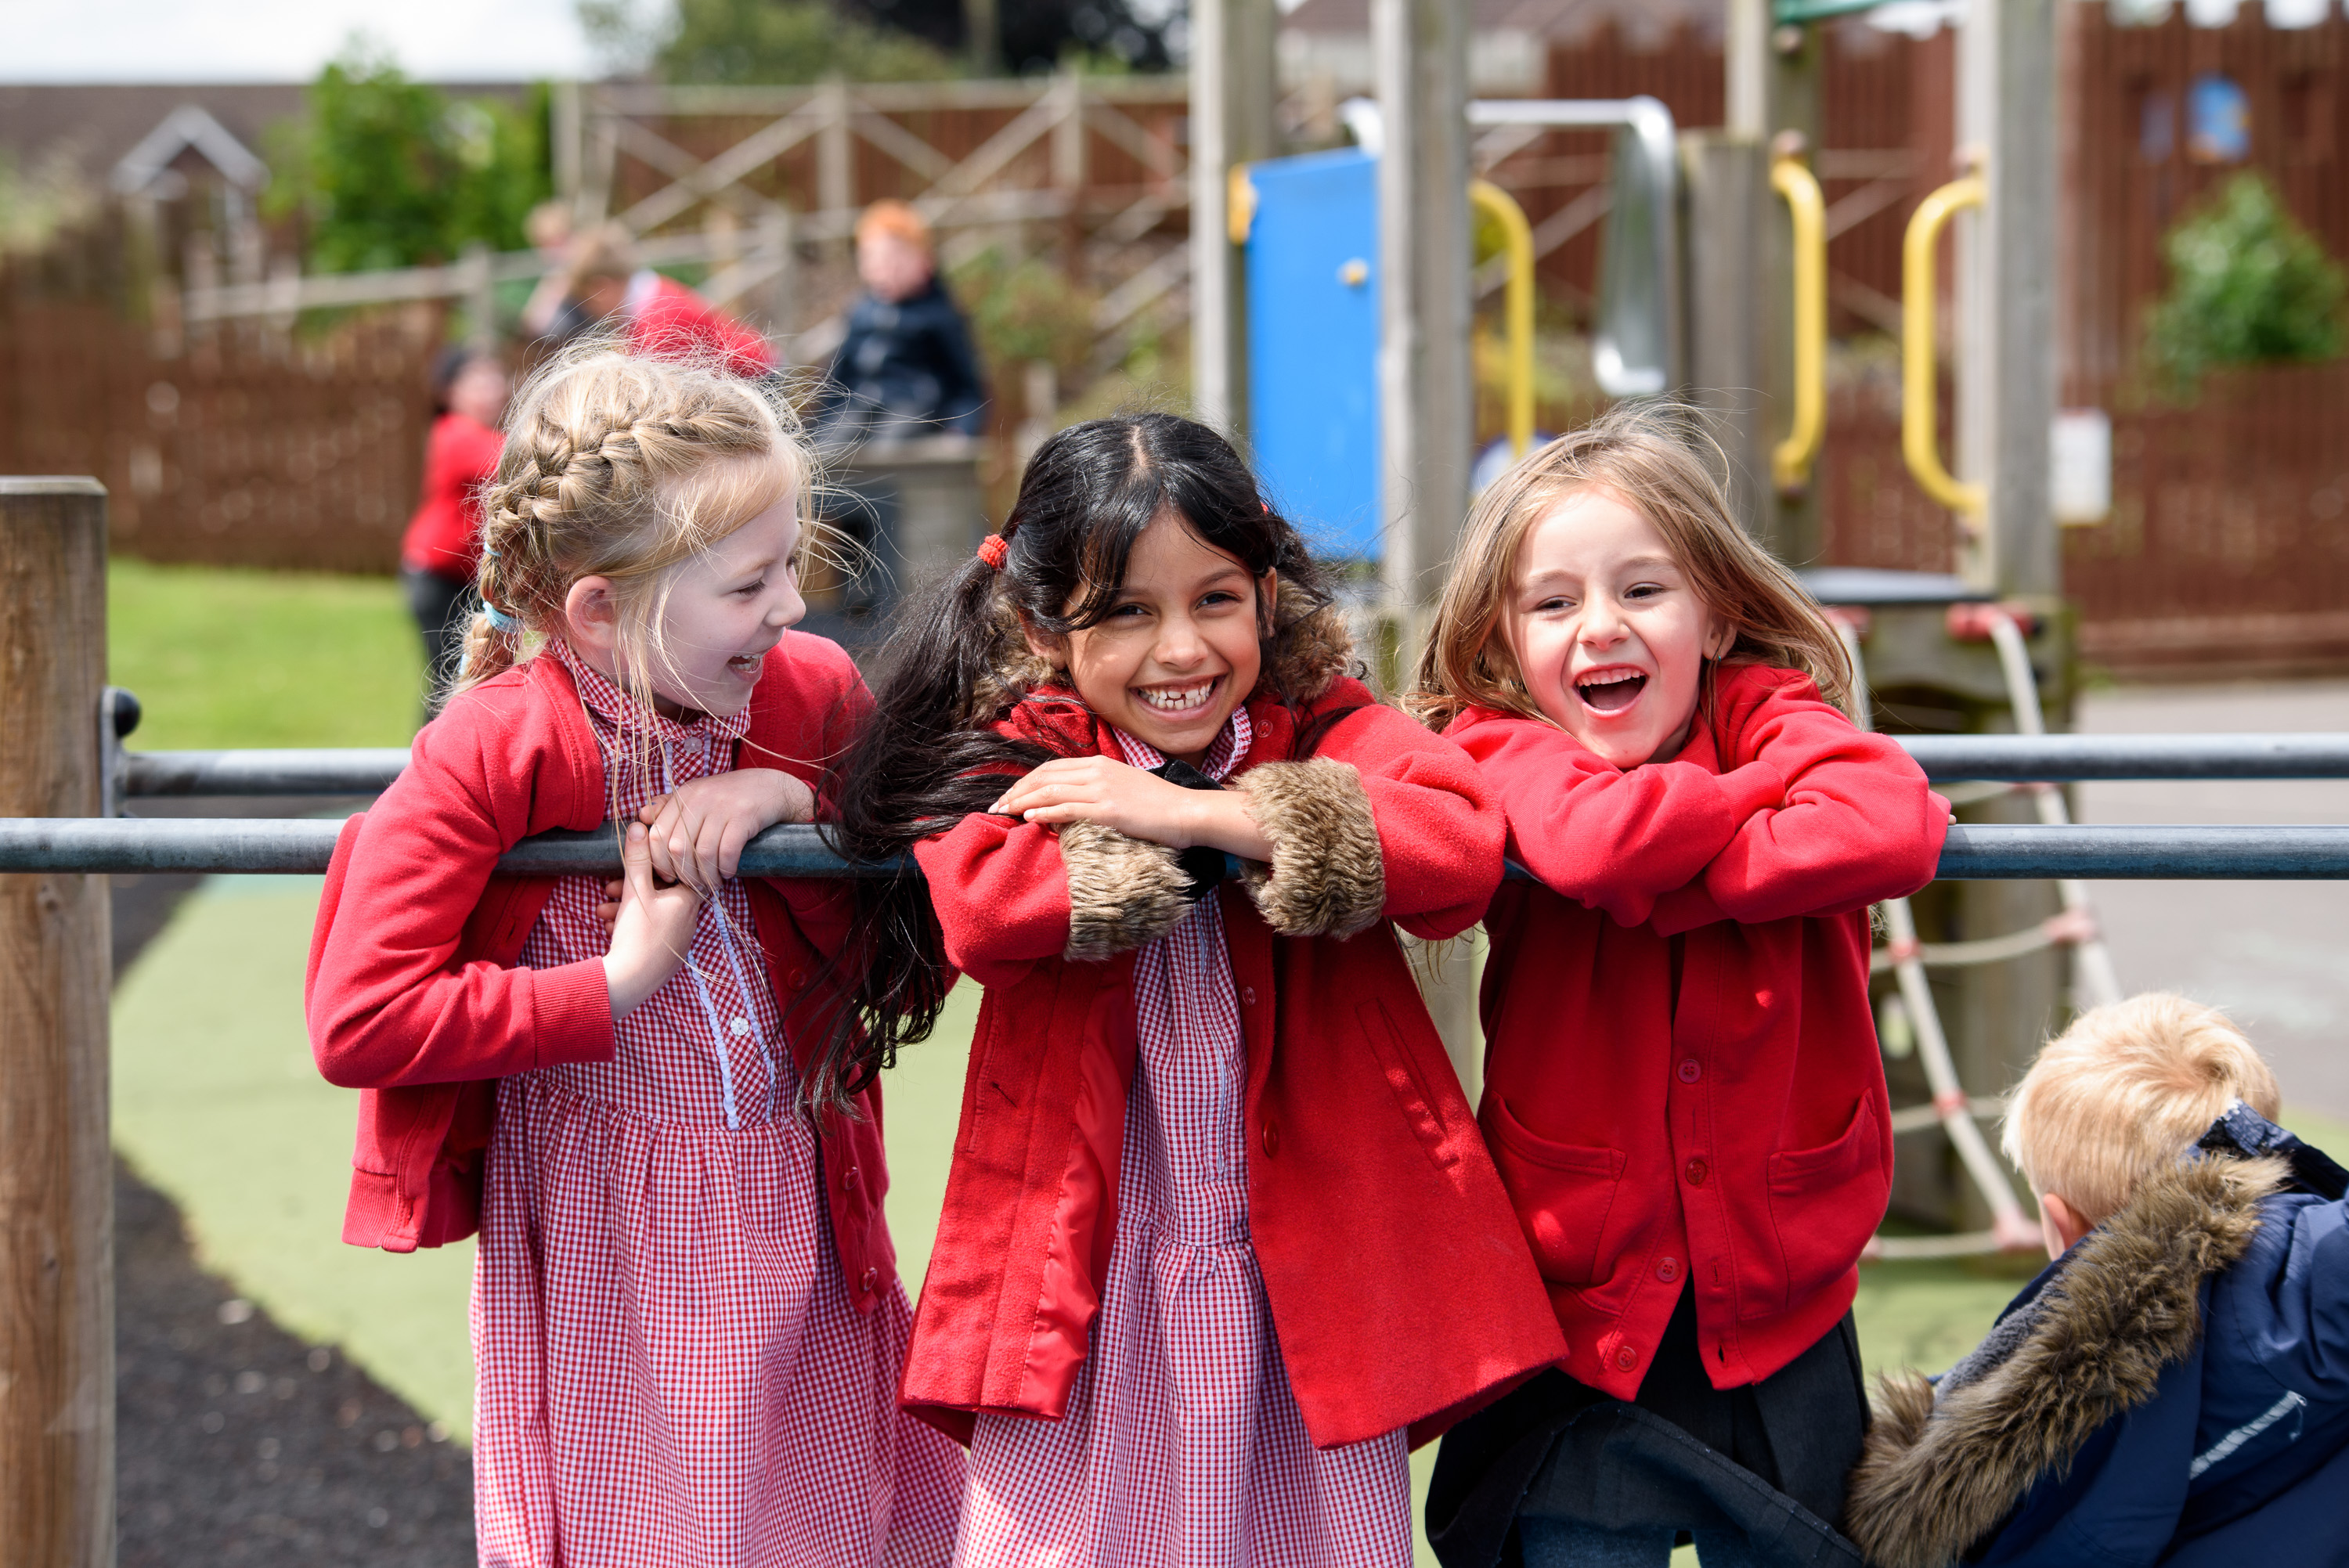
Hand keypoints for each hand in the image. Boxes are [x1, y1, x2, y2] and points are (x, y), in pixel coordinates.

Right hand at [603, 822, 702, 1019]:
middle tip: (612, 887)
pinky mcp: (664, 956)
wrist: (629, 982)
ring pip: (650, 913)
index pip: (683, 872)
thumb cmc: (638, 935)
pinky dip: (628, 925)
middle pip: (661, 893)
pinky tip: (610, 926)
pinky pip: (647, 931)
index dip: (661, 864)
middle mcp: (688, 921)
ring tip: (605, 907)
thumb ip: (638, 858)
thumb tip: (639, 826)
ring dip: (625, 906)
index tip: (643, 861)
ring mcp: (677, 940)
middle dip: (632, 888)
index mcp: (689, 902)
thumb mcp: (635, 891)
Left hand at [639, 768, 815, 890]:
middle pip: (678, 847)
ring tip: (712, 884)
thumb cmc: (730, 797)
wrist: (771, 787)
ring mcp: (722, 806)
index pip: (657, 835)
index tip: (669, 876)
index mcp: (683, 796)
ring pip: (703, 853)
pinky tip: (728, 873)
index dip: (659, 862)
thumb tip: (642, 817)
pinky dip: (726, 868)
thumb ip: (669, 806)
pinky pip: (727, 851)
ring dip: (707, 876)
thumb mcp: (697, 795)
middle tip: (692, 885)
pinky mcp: (744, 816)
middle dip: (683, 874)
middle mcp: (699, 799)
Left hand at [991, 756, 1273, 860]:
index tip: (1009, 794)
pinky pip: (1068, 808)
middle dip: (1016, 790)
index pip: (1051, 767)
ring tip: (1004, 812)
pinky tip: (1028, 817)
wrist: (1188, 812)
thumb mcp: (1125, 787)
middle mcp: (1098, 771)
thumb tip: (1074, 800)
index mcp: (1100, 764)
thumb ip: (1099, 789)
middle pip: (1044, 776)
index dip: (1025, 780)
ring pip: (1050, 789)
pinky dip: (1044, 810)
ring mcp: (1103, 789)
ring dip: (1022, 800)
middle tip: (996, 805)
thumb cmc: (1159, 806)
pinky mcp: (1109, 810)